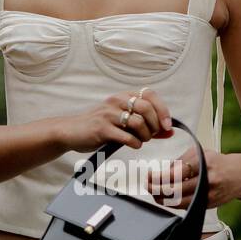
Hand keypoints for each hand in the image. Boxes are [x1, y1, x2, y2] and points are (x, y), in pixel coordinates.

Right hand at [56, 87, 174, 153]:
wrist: (71, 132)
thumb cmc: (100, 127)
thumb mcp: (123, 123)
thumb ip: (147, 126)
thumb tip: (169, 131)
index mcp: (123, 96)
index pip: (150, 95)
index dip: (162, 110)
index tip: (167, 126)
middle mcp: (116, 101)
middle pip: (146, 108)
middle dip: (154, 125)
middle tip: (152, 135)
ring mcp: (108, 114)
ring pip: (138, 122)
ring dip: (145, 135)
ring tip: (141, 140)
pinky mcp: (102, 128)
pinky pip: (126, 136)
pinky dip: (135, 143)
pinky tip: (133, 145)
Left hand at [147, 148, 240, 208]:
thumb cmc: (218, 162)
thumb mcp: (200, 154)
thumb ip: (180, 162)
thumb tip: (161, 172)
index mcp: (203, 163)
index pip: (175, 173)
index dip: (158, 177)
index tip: (149, 175)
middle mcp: (206, 180)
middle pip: (174, 189)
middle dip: (156, 189)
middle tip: (147, 185)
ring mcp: (207, 194)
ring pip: (178, 202)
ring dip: (162, 199)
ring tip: (154, 193)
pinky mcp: (208, 204)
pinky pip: (185, 206)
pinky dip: (173, 203)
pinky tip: (166, 198)